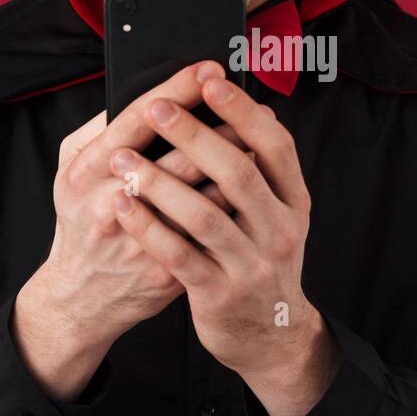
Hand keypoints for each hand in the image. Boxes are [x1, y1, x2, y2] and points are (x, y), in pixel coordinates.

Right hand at [13, 61, 249, 399]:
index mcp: (85, 172)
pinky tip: (255, 184)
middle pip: (180, 156)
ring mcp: (142, 240)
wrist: (81, 297)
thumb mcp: (69, 171)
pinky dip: (237, 203)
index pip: (137, 120)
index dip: (176, 90)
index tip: (209, 68)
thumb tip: (147, 94)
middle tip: (250, 104)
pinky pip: (213, 230)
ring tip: (258, 139)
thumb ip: (100, 130)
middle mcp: (110, 204)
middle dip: (221, 127)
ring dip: (238, 163)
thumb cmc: (81, 219)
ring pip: (204, 194)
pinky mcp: (168, 268)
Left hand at [106, 73, 338, 415]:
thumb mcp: (278, 215)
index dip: (244, 111)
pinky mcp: (218, 294)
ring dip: (159, 181)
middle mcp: (279, 231)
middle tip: (156, 107)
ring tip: (122, 158)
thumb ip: (261, 170)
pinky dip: (148, 227)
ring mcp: (250, 265)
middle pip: (237, 173)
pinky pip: (177, 255)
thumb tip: (238, 109)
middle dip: (194, 135)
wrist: (272, 335)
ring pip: (203, 215)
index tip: (210, 80)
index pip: (275, 146)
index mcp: (294, 202)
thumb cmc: (262, 258)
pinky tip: (123, 204)